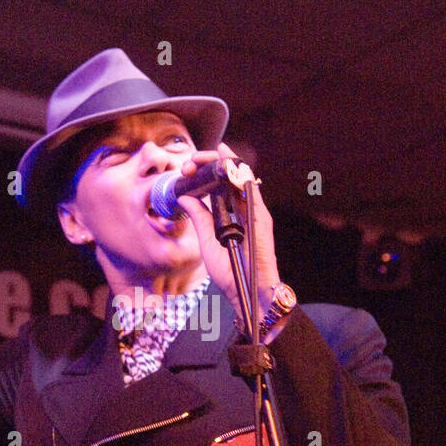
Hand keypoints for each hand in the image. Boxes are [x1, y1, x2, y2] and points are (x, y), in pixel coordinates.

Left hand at [173, 143, 282, 330]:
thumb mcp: (207, 241)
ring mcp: (254, 212)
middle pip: (229, 177)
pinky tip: (229, 162)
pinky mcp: (261, 218)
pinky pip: (252, 190)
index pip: (219, 185)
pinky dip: (240, 174)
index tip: (187, 169)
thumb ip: (199, 218)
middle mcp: (244, 210)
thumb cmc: (232, 272)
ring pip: (241, 177)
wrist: (248, 292)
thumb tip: (184, 197)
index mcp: (231, 215)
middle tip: (192, 161)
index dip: (204, 173)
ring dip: (224, 163)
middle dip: (210, 163)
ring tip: (209, 154)